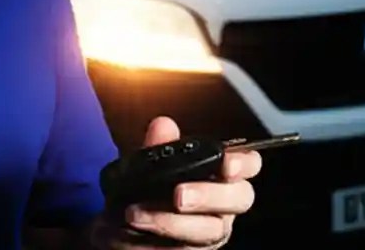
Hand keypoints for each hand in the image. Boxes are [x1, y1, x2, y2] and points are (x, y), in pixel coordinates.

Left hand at [92, 117, 261, 248]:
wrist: (117, 229)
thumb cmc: (141, 193)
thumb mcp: (142, 167)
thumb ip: (155, 147)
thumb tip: (163, 126)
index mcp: (217, 176)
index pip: (247, 165)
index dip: (244, 163)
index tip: (227, 164)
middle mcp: (222, 206)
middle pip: (239, 199)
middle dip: (209, 195)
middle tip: (178, 195)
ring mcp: (209, 233)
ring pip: (211, 230)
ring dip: (172, 221)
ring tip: (136, 214)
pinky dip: (157, 240)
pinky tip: (136, 230)